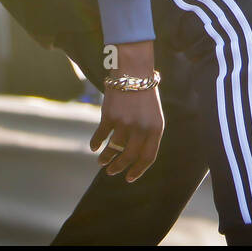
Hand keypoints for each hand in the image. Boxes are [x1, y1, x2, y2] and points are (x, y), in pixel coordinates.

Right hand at [90, 41, 163, 182]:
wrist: (133, 72)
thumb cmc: (144, 95)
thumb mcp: (153, 115)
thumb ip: (147, 134)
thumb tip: (134, 157)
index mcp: (156, 128)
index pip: (148, 157)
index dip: (138, 170)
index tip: (129, 178)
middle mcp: (142, 128)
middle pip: (129, 156)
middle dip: (119, 167)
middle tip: (112, 172)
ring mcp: (125, 123)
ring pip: (113, 149)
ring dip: (106, 158)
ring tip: (102, 161)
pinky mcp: (110, 117)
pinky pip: (100, 136)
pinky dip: (96, 144)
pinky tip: (94, 147)